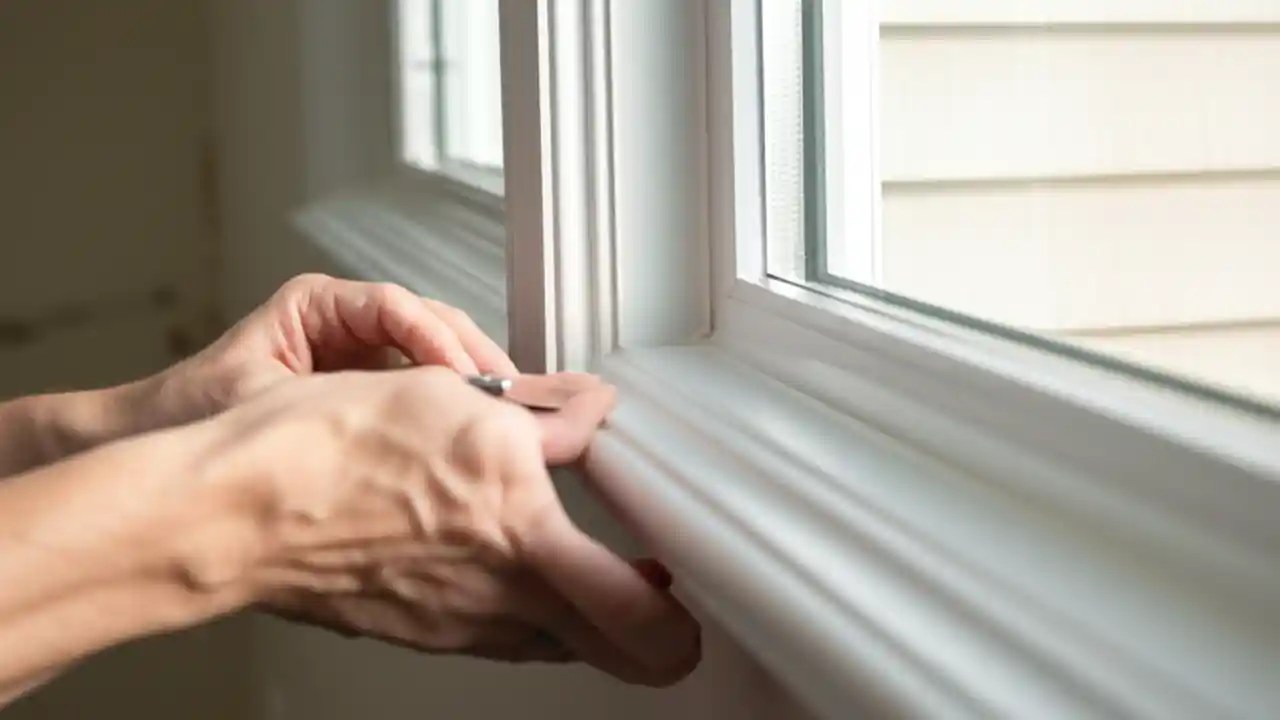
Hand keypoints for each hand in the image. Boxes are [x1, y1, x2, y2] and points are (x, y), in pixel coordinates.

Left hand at [148, 274, 518, 429]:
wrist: (161, 452)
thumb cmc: (193, 416)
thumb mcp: (259, 401)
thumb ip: (328, 400)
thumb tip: (396, 406)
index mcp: (317, 305)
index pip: (394, 305)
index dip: (433, 337)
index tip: (459, 376)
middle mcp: (347, 323)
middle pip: (430, 323)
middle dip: (470, 357)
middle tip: (505, 396)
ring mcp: (366, 355)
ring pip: (438, 353)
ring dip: (472, 382)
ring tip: (504, 416)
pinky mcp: (375, 390)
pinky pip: (427, 388)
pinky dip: (454, 407)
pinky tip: (476, 432)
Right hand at [198, 367, 699, 685]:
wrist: (239, 506)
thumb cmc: (333, 452)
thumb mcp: (461, 404)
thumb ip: (546, 422)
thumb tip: (592, 412)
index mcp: (526, 545)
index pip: (643, 623)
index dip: (681, 623)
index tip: (690, 596)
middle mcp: (498, 603)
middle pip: (609, 651)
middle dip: (646, 628)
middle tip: (654, 589)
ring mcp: (456, 626)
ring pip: (548, 639)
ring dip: (575, 609)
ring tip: (568, 555)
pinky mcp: (417, 628)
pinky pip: (492, 627)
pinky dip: (515, 603)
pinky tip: (492, 555)